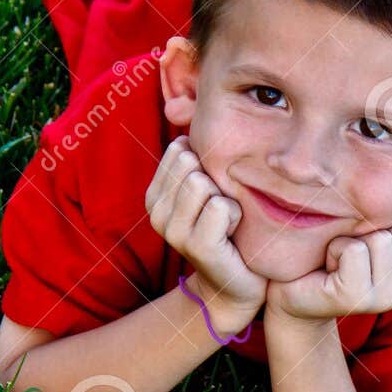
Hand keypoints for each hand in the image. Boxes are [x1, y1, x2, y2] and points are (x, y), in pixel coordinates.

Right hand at [145, 137, 266, 328]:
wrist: (237, 284)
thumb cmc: (228, 229)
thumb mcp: (209, 186)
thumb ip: (197, 152)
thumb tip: (186, 107)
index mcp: (155, 195)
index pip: (180, 149)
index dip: (207, 166)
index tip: (211, 195)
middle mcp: (156, 212)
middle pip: (190, 162)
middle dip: (217, 181)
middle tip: (221, 211)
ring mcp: (174, 231)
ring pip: (204, 182)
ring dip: (228, 199)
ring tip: (227, 223)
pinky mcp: (198, 246)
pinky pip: (221, 207)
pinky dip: (237, 217)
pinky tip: (233, 235)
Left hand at [264, 216, 391, 324]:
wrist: (296, 295)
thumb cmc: (334, 263)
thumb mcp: (373, 243)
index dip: (385, 227)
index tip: (366, 249)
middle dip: (367, 233)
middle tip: (348, 258)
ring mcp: (383, 300)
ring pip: (378, 239)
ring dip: (349, 242)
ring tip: (337, 264)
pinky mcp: (357, 299)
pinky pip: (354, 249)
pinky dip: (334, 250)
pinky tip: (327, 270)